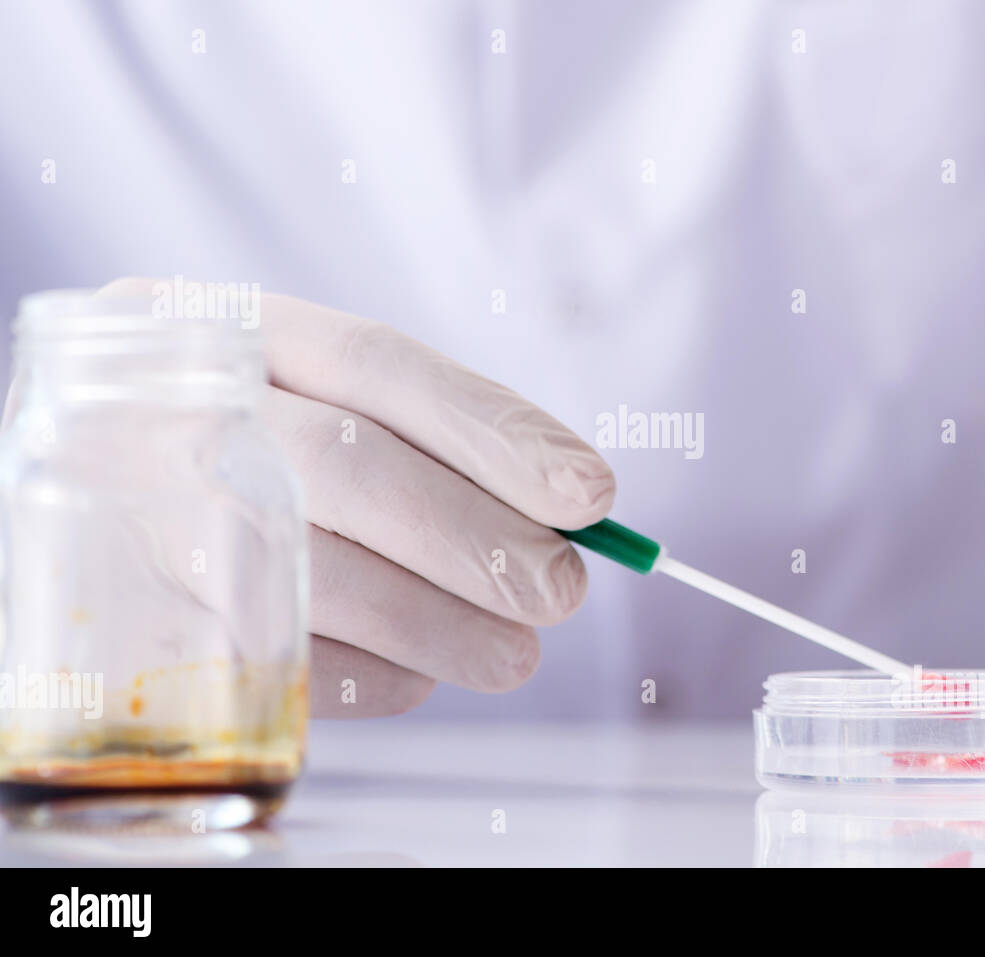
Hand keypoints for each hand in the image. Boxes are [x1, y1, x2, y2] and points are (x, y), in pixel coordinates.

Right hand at [97, 279, 615, 716]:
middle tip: (560, 591)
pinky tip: (417, 677)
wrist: (98, 500)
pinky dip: (369, 677)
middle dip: (476, 538)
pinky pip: (275, 662)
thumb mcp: (321, 407)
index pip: (377, 366)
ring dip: (440, 625)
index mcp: (225, 331)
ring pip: (317, 576)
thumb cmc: (252, 452)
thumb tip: (573, 505)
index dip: (494, 432)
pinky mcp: (131, 626)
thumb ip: (437, 441)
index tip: (593, 494)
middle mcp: (169, 409)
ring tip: (514, 654)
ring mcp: (137, 516)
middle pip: (345, 465)